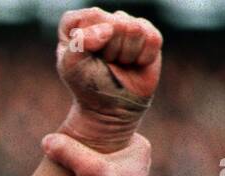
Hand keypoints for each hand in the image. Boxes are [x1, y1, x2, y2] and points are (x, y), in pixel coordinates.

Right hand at [42, 132, 162, 175]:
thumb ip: (68, 151)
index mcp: (138, 146)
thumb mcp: (89, 170)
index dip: (87, 126)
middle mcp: (132, 158)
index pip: (109, 126)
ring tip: (59, 160)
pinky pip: (88, 174)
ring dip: (75, 161)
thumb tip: (47, 140)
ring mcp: (120, 175)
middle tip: (59, 142)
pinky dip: (76, 175)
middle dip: (78, 144)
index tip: (68, 127)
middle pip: (98, 142)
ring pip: (92, 158)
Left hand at [55, 8, 162, 152]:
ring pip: (133, 29)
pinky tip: (135, 64)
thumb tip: (108, 29)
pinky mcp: (149, 36)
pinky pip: (152, 38)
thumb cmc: (88, 86)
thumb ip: (79, 42)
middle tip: (105, 64)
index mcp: (78, 26)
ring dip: (125, 54)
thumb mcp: (72, 67)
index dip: (89, 38)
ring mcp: (127, 27)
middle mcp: (104, 22)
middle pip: (113, 21)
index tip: (86, 57)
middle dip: (109, 50)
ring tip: (119, 64)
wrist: (111, 108)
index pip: (86, 16)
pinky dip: (143, 57)